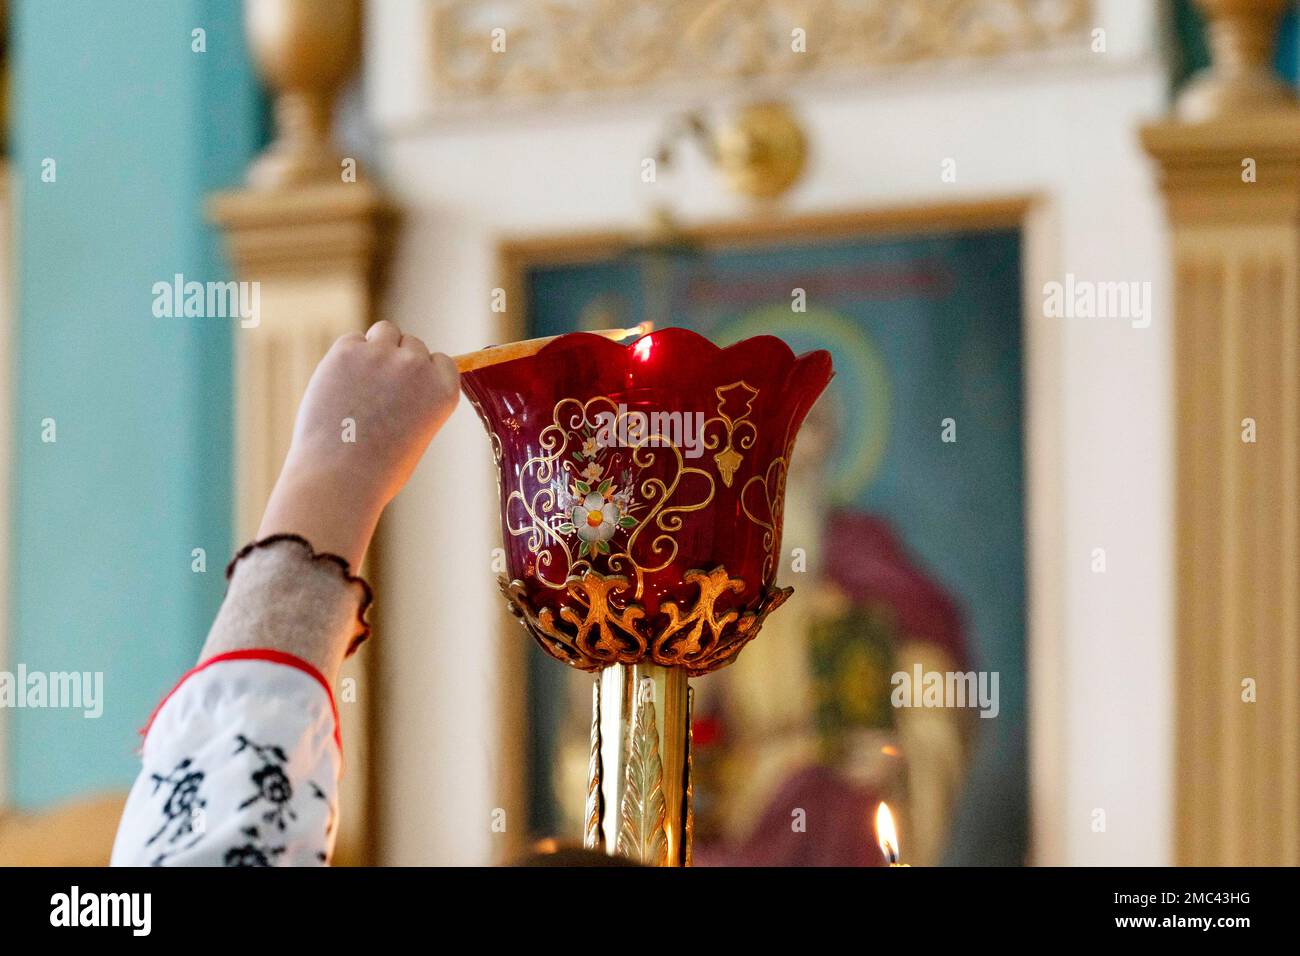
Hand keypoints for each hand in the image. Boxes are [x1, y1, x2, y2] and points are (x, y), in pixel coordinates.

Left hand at [257, 320, 459, 567]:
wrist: (339, 478)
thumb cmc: (377, 470)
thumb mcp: (417, 435)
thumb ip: (416, 401)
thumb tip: (397, 378)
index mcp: (443, 391)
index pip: (440, 360)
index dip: (422, 373)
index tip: (407, 390)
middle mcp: (418, 366)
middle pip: (412, 344)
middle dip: (397, 361)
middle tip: (376, 393)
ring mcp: (382, 355)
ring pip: (385, 331)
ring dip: (376, 348)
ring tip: (359, 382)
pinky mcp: (347, 351)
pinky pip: (352, 340)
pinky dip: (346, 357)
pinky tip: (339, 386)